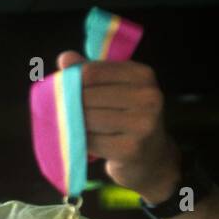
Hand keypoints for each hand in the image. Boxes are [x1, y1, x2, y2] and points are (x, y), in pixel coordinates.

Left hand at [56, 50, 180, 201]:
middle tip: (66, 113)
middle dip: (71, 105)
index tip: (65, 91)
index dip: (71, 82)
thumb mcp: (116, 89)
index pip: (91, 72)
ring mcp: (142, 124)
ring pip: (87, 118)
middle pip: (86, 95)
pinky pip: (90, 141)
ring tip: (78, 127)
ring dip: (75, 124)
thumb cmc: (129, 118)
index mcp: (142, 75)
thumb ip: (91, 73)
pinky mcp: (131, 149)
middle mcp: (148, 97)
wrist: (153, 159)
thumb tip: (65, 58)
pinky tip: (87, 142)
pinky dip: (82, 142)